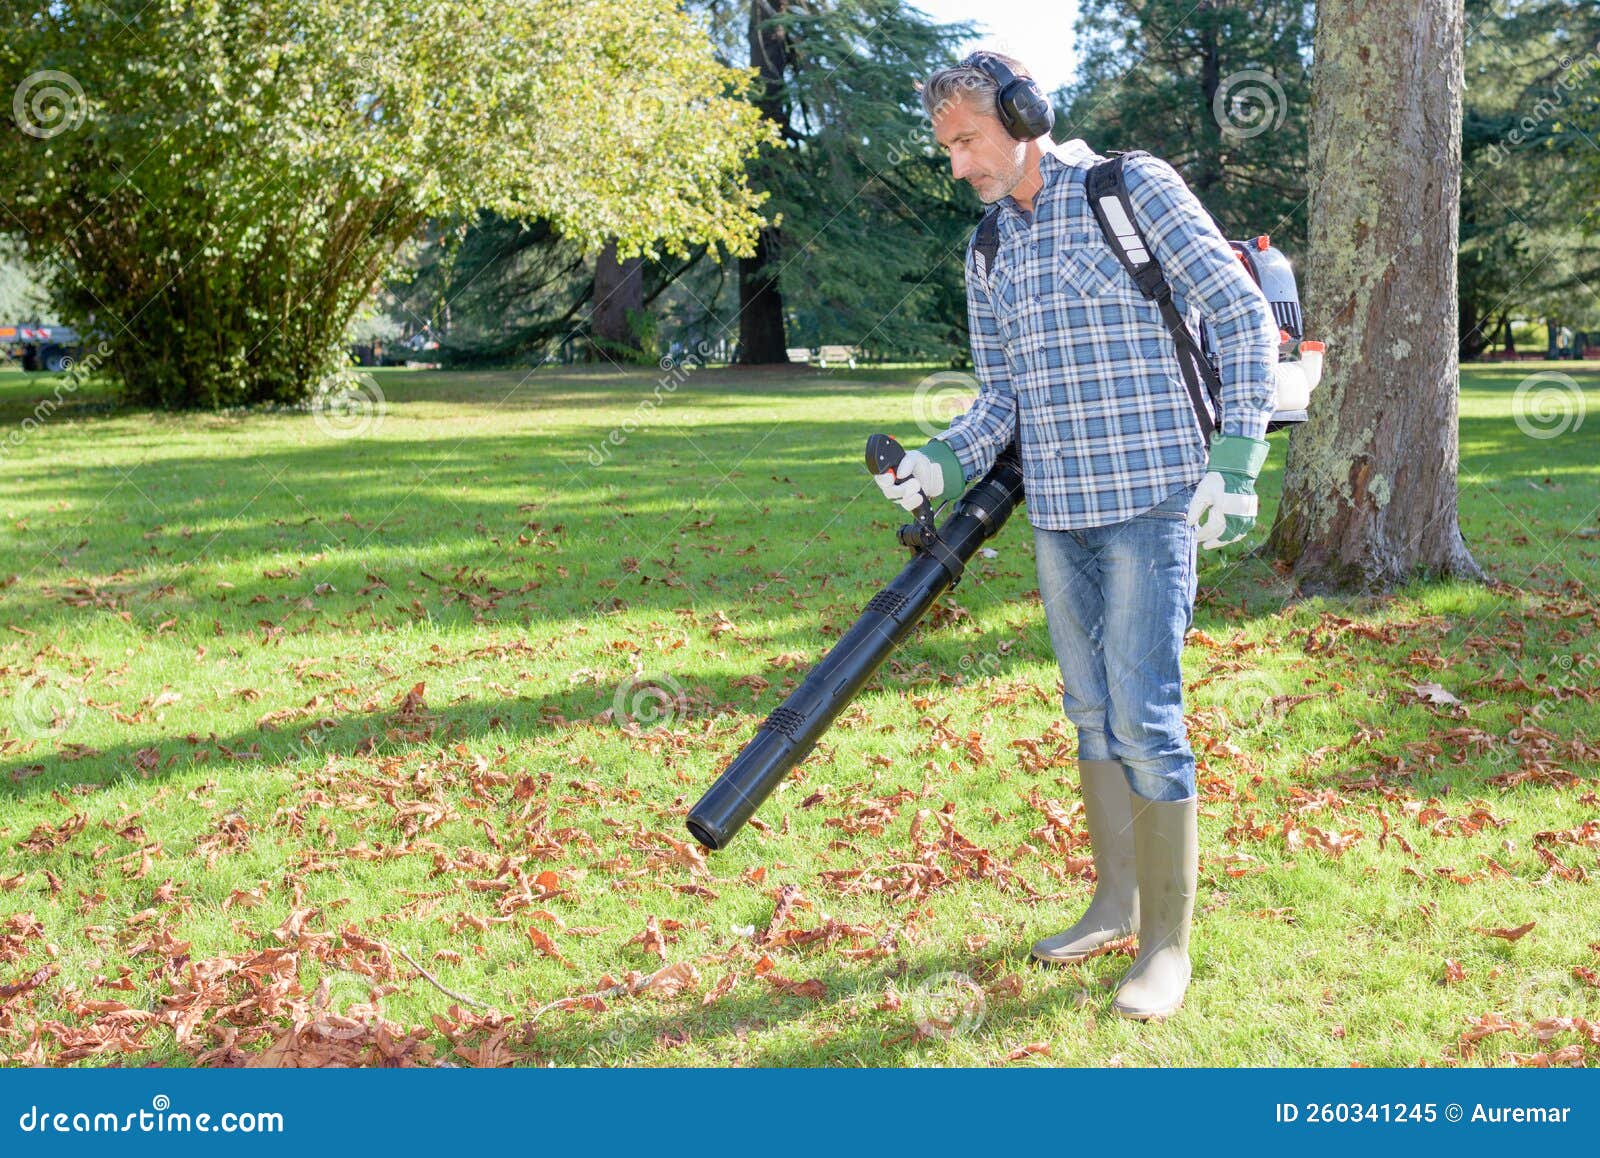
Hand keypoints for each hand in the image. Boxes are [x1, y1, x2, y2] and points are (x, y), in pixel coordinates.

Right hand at [873, 447, 947, 511]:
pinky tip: (920, 497)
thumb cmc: (917, 463)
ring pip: (898, 500)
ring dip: (909, 495)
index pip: (880, 477)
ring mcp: (897, 496)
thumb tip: (899, 474)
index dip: (884, 479)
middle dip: (900, 489)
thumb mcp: (914, 457)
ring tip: (919, 487)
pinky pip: (907, 506)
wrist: (930, 474)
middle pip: (888, 492)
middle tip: (915, 483)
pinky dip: (914, 502)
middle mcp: (889, 485)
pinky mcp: (906, 503)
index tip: (891, 477)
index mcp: (887, 471)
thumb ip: (907, 463)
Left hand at [1186, 434, 1268, 548]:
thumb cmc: (1216, 482)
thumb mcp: (1201, 493)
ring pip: (1235, 535)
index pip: (1212, 528)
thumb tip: (1189, 525)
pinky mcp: (1250, 515)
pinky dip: (1234, 536)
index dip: (1203, 534)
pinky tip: (1226, 537)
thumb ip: (1194, 510)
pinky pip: (1243, 531)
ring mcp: (1245, 515)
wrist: (1236, 472)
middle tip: (1203, 545)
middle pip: (1224, 535)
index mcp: (1223, 508)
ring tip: (1213, 543)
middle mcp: (1237, 514)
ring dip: (1223, 540)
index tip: (1196, 537)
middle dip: (1213, 541)